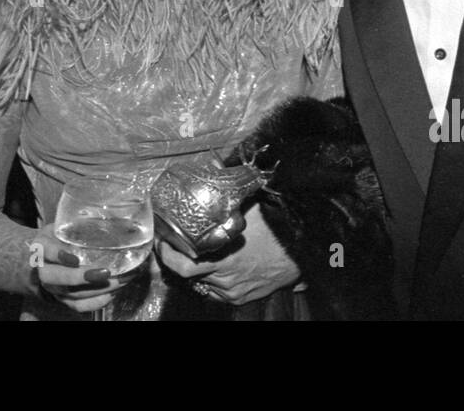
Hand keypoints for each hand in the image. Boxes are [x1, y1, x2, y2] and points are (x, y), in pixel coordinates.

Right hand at [31, 224, 141, 313]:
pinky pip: (78, 306)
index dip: (58, 254)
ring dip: (98, 289)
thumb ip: (80, 222)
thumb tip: (113, 213)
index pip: (46, 250)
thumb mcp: (63, 226)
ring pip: (72, 294)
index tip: (75, 257)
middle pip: (57, 278)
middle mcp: (44, 270)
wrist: (44, 259)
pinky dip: (97, 302)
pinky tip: (113, 292)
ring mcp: (53, 288)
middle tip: (106, 272)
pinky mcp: (63, 299)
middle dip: (82, 277)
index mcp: (42, 247)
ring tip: (121, 280)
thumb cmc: (59, 238)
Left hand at [157, 204, 299, 305]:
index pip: (183, 265)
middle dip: (177, 261)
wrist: (302, 253)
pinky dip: (209, 280)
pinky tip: (213, 266)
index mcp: (224, 257)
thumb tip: (213, 165)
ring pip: (201, 284)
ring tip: (195, 252)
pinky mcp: (239, 298)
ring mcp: (232, 291)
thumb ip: (229, 194)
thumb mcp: (251, 208)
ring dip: (195, 270)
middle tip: (170, 247)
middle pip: (188, 275)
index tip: (162, 242)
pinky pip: (215, 292)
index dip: (167, 255)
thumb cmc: (276, 229)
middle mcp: (225, 278)